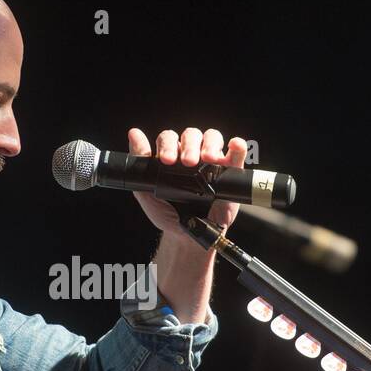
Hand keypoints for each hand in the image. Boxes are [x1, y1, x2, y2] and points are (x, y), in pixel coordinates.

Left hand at [128, 127, 244, 237]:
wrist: (187, 236)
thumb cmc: (167, 212)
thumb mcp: (146, 190)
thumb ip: (140, 164)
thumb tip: (134, 134)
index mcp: (172, 155)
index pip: (170, 138)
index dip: (168, 145)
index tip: (166, 160)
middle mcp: (192, 154)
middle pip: (192, 135)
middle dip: (189, 146)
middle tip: (188, 163)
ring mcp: (212, 162)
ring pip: (213, 138)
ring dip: (210, 145)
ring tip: (208, 159)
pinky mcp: (231, 172)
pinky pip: (236, 154)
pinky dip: (237, 147)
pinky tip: (234, 146)